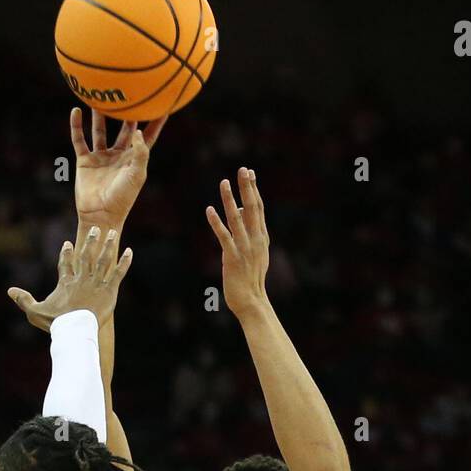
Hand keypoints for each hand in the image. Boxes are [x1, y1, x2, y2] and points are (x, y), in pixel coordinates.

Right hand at [8, 226, 132, 330]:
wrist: (75, 329)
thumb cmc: (55, 322)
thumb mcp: (35, 311)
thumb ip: (23, 300)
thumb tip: (9, 291)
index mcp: (66, 282)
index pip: (65, 263)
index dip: (66, 253)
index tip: (68, 243)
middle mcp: (81, 278)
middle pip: (86, 255)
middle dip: (91, 241)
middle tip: (96, 229)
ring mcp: (96, 283)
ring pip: (102, 260)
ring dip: (107, 245)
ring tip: (111, 233)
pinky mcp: (109, 290)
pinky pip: (118, 273)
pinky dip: (124, 262)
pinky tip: (129, 251)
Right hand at [72, 107, 165, 228]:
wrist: (100, 214)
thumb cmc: (122, 198)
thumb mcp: (136, 175)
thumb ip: (139, 152)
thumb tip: (137, 130)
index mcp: (134, 159)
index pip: (148, 136)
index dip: (155, 121)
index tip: (163, 104)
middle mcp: (118, 155)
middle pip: (124, 128)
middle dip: (126, 112)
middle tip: (127, 91)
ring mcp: (101, 157)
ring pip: (100, 130)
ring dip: (99, 115)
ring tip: (99, 96)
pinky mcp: (85, 161)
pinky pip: (79, 139)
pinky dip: (76, 126)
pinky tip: (76, 111)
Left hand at [206, 167, 269, 319]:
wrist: (251, 301)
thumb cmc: (250, 277)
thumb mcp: (254, 252)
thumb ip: (249, 231)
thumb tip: (240, 210)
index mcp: (262, 237)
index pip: (259, 208)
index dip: (254, 190)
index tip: (250, 172)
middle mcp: (255, 240)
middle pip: (252, 209)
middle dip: (247, 188)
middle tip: (243, 169)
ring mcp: (244, 248)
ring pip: (237, 219)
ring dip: (230, 200)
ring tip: (224, 183)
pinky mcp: (232, 257)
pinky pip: (223, 236)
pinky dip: (216, 222)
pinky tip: (209, 210)